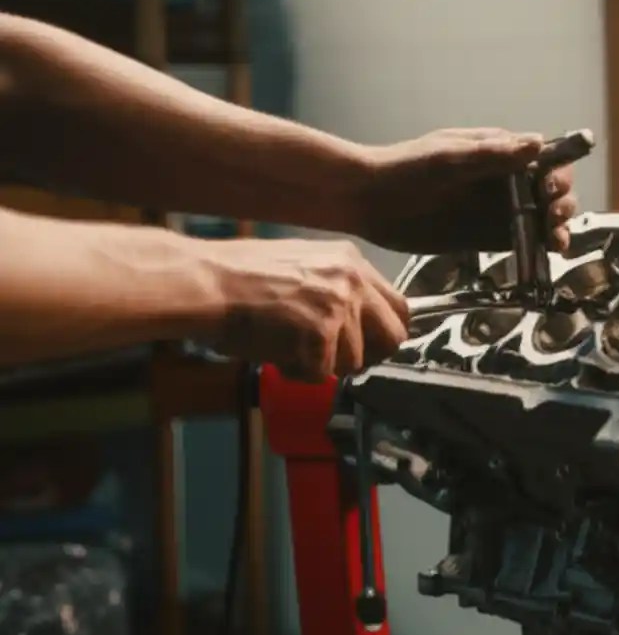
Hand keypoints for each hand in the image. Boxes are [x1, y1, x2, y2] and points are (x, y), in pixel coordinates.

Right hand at [198, 238, 408, 380]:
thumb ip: (339, 290)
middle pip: (393, 337)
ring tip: (287, 348)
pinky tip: (276, 354)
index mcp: (352, 261)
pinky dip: (297, 373)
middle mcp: (354, 280)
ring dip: (322, 366)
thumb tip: (361, 326)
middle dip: (366, 355)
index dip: (382, 333)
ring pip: (355, 361)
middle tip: (333, 358)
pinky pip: (321, 374)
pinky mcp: (321, 334)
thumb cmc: (239, 278)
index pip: (398, 307)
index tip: (364, 344)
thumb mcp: (304, 266)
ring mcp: (340, 307)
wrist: (205, 282)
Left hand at [351, 127, 579, 253]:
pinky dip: (538, 250)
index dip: (558, 175)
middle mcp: (504, 181)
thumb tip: (536, 144)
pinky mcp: (485, 237)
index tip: (551, 190)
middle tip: (553, 218)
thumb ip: (493, 154)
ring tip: (556, 242)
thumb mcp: (450, 156)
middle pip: (550, 193)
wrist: (368, 200)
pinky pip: (520, 243)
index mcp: (500, 152)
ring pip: (541, 220)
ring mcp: (496, 211)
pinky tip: (545, 256)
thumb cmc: (406, 168)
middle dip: (562, 205)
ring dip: (556, 230)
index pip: (545, 160)